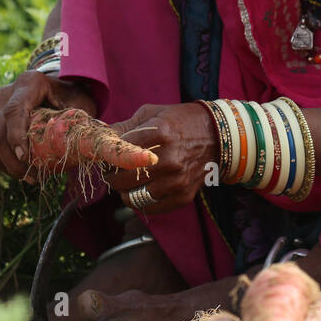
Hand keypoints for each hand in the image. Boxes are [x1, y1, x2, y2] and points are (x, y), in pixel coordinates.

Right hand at [0, 71, 97, 181]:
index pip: (14, 111)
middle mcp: (7, 92)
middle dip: (11, 159)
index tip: (25, 158)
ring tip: (29, 177)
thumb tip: (79, 148)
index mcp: (29, 83)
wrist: (57, 87)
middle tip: (31, 177)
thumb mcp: (79, 102)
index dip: (16, 136)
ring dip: (8, 164)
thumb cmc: (71, 96)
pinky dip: (5, 160)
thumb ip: (77, 121)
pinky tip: (22, 170)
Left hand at [103, 103, 219, 215]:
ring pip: (132, 196)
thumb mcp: (153, 113)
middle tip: (113, 170)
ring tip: (126, 181)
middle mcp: (168, 159)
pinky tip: (140, 190)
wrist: (219, 136)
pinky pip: (149, 207)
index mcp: (159, 133)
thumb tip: (102, 137)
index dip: (107, 156)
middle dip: (112, 175)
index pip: (119, 152)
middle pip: (122, 177)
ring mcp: (176, 180)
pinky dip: (139, 201)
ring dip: (123, 190)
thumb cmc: (181, 121)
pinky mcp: (183, 195)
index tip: (106, 156)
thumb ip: (125, 126)